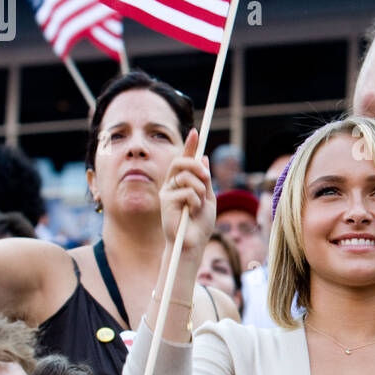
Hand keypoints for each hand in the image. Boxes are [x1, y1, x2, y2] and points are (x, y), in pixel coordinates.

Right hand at [160, 129, 214, 257]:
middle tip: (207, 178)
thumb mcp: (208, 198)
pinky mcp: (166, 201)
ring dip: (200, 191)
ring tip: (198, 206)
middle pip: (182, 162)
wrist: (193, 243)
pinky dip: (196, 202)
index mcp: (182, 182)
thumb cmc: (200, 224)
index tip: (195, 132)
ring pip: (188, 177)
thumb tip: (203, 157)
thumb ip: (204, 179)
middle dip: (197, 166)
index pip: (185, 159)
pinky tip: (191, 213)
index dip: (190, 145)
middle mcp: (172, 184)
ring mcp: (167, 192)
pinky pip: (188, 191)